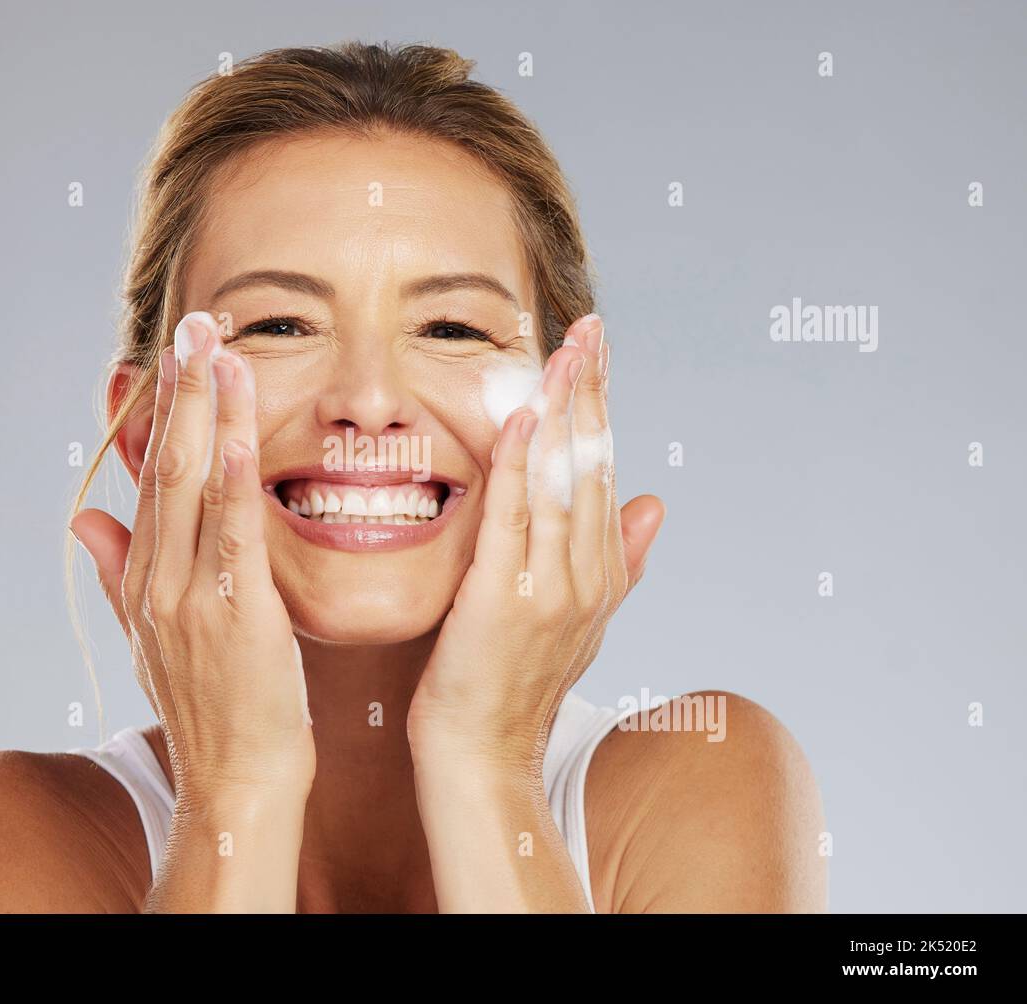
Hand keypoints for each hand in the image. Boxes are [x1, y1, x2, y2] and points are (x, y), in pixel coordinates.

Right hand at [71, 311, 314, 805]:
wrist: (237, 781)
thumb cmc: (213, 709)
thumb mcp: (151, 637)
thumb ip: (117, 573)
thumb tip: (81, 518)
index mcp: (142, 582)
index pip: (147, 480)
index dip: (157, 415)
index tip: (167, 358)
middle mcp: (156, 581)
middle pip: (163, 467)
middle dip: (178, 392)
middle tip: (192, 323)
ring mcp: (189, 595)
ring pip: (192, 485)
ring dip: (205, 411)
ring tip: (217, 346)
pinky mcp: (234, 612)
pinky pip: (230, 532)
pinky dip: (230, 475)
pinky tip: (235, 427)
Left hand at [409, 315, 664, 778]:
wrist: (483, 756)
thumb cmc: (513, 687)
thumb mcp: (581, 621)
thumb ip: (619, 562)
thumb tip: (655, 505)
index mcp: (600, 575)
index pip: (604, 472)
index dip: (601, 408)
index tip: (598, 352)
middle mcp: (585, 578)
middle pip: (592, 467)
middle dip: (590, 391)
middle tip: (590, 327)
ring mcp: (549, 590)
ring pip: (561, 483)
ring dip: (560, 413)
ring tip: (563, 352)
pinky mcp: (504, 601)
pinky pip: (514, 519)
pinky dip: (517, 465)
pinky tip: (519, 419)